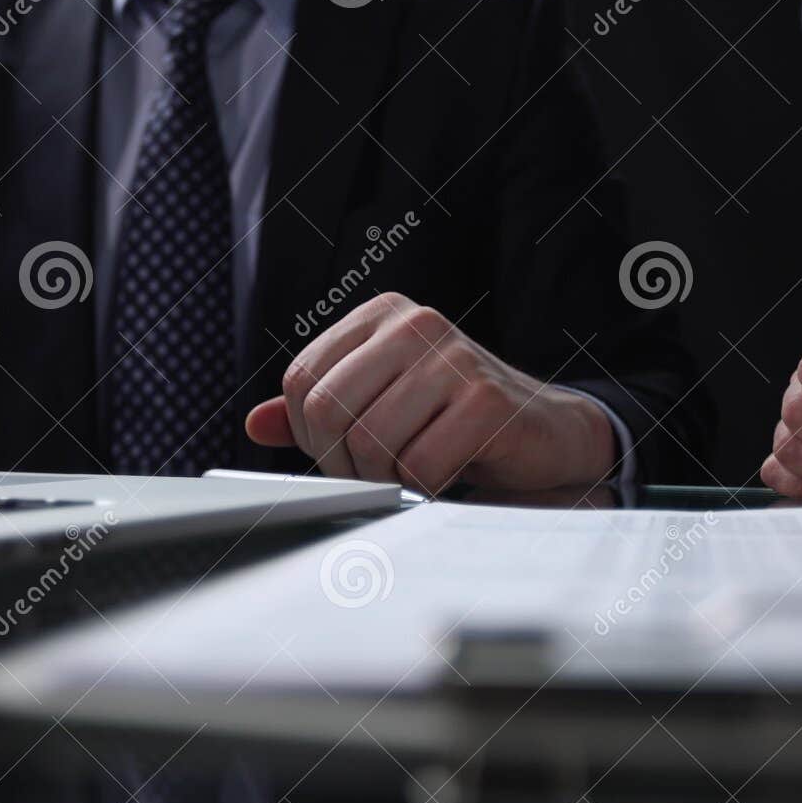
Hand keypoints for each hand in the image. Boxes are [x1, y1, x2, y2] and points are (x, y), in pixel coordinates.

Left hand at [245, 293, 616, 492]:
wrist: (546, 433)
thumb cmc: (457, 420)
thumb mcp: (382, 406)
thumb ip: (321, 410)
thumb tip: (256, 423)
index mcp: (382, 316)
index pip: (302, 381)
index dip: (312, 435)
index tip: (345, 453)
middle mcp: (415, 323)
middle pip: (329, 411)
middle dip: (343, 462)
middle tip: (375, 475)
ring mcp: (453, 356)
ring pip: (371, 441)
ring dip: (386, 478)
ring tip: (413, 471)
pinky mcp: (485, 399)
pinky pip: (420, 464)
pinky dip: (426, 486)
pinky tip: (447, 473)